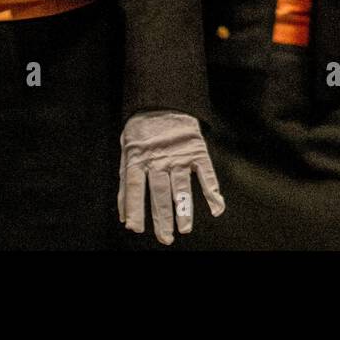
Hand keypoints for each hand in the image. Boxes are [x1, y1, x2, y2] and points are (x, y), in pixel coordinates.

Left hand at [118, 111, 224, 243]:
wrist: (163, 100)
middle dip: (162, 218)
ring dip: (184, 209)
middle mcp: (159, 159)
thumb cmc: (141, 131)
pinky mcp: (196, 150)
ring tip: (184, 228)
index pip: (135, 186)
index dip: (135, 207)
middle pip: (160, 192)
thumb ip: (125, 184)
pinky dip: (212, 190)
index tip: (136, 228)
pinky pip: (206, 173)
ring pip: (182, 187)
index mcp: (138, 158)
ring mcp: (179, 155)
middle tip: (165, 239)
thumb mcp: (126, 152)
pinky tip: (217, 207)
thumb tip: (123, 216)